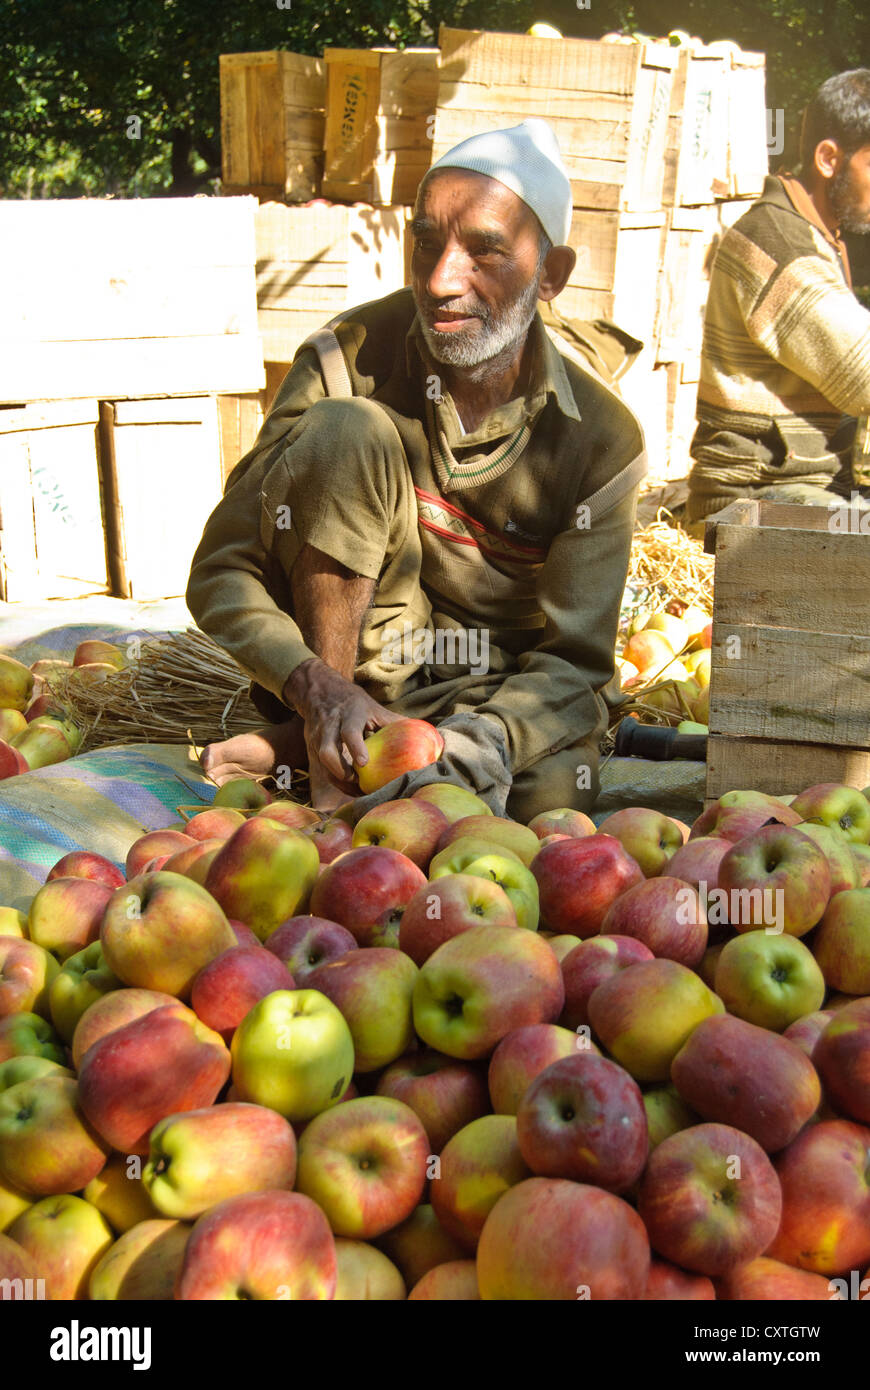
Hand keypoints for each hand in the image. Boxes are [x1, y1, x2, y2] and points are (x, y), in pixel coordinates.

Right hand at [282, 658, 402, 786]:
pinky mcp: (312, 747)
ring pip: (322, 764)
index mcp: (349, 714)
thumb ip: (394, 722)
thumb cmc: (354, 703)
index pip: (348, 731)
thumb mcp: (374, 708)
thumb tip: (426, 736)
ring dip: (339, 780)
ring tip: (358, 788)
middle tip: (359, 781)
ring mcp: (317, 738)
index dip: (355, 747)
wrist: (320, 691)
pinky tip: (351, 788)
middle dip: (342, 771)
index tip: (364, 763)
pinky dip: (337, 781)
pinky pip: (322, 770)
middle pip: (327, 752)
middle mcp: (329, 726)